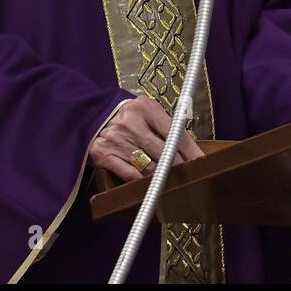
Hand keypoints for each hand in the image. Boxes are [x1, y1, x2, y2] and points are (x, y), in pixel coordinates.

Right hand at [90, 94, 204, 181]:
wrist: (89, 116)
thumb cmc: (127, 117)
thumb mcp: (145, 112)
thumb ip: (165, 125)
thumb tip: (192, 150)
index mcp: (144, 107)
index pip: (174, 131)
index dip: (190, 149)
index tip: (201, 162)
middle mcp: (129, 121)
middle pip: (162, 150)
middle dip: (178, 165)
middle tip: (189, 175)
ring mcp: (115, 138)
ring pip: (148, 165)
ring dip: (162, 175)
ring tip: (170, 179)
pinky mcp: (102, 154)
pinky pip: (130, 174)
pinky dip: (142, 181)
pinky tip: (149, 183)